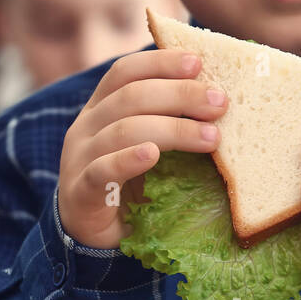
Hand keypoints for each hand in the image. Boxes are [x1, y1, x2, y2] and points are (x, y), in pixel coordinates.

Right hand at [57, 49, 227, 248]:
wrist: (93, 238)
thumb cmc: (129, 188)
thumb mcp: (149, 149)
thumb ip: (170, 125)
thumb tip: (221, 104)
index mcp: (101, 108)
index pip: (126, 72)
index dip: (160, 62)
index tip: (198, 62)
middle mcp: (86, 126)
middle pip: (130, 97)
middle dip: (180, 95)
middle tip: (220, 102)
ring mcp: (79, 158)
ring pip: (123, 131)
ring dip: (172, 130)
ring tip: (210, 138)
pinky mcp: (80, 192)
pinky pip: (102, 170)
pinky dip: (128, 160)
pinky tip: (152, 155)